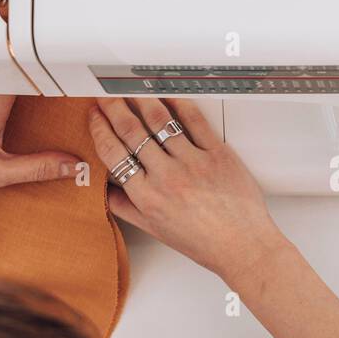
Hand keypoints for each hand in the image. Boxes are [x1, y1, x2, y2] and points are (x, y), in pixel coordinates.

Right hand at [86, 97, 284, 281]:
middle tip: (106, 96)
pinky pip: (194, 121)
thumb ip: (128, 209)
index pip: (113, 154)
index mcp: (147, 197)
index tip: (95, 117)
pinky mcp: (218, 154)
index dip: (100, 130)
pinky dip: (179, 104)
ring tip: (132, 91)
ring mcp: (193, 163)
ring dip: (142, 100)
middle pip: (132, 131)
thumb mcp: (156, 230)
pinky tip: (168, 97)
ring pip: (160, 121)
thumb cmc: (204, 242)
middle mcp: (167, 177)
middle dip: (114, 108)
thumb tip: (107, 192)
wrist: (243, 246)